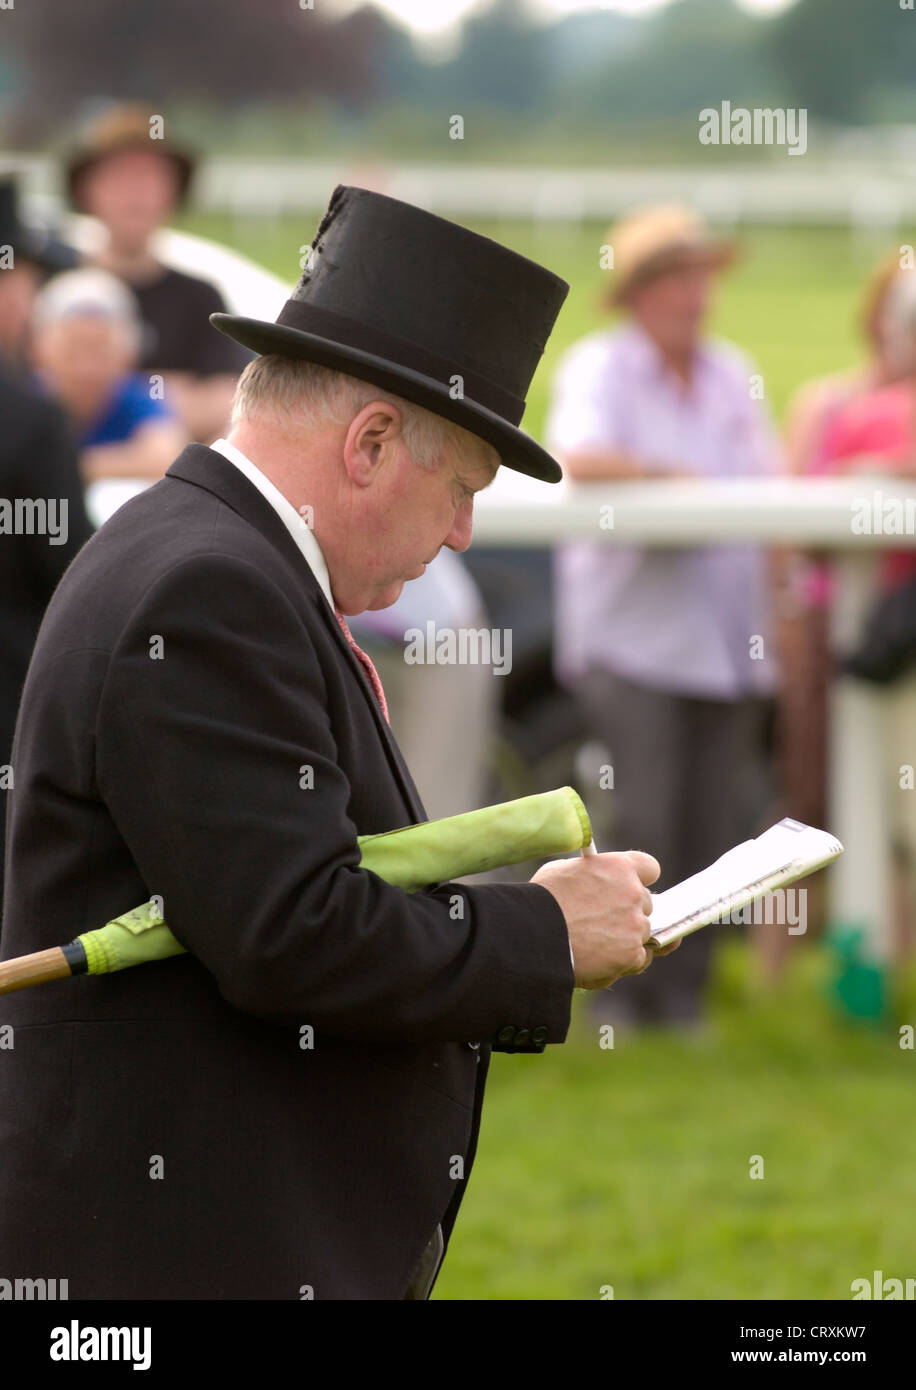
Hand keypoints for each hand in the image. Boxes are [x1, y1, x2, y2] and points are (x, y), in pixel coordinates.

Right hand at [531, 850, 679, 988]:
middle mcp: (633, 893)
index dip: (639, 878)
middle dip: (629, 911)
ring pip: (642, 932)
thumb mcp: (563, 872)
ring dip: (626, 938)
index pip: (649, 868)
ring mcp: (635, 925)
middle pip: (646, 903)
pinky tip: (601, 961)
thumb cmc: (540, 901)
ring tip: (595, 944)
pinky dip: (623, 961)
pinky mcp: (631, 953)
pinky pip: (637, 958)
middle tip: (605, 920)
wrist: (532, 935)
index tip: (631, 886)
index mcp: (619, 867)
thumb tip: (593, 881)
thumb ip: (589, 875)